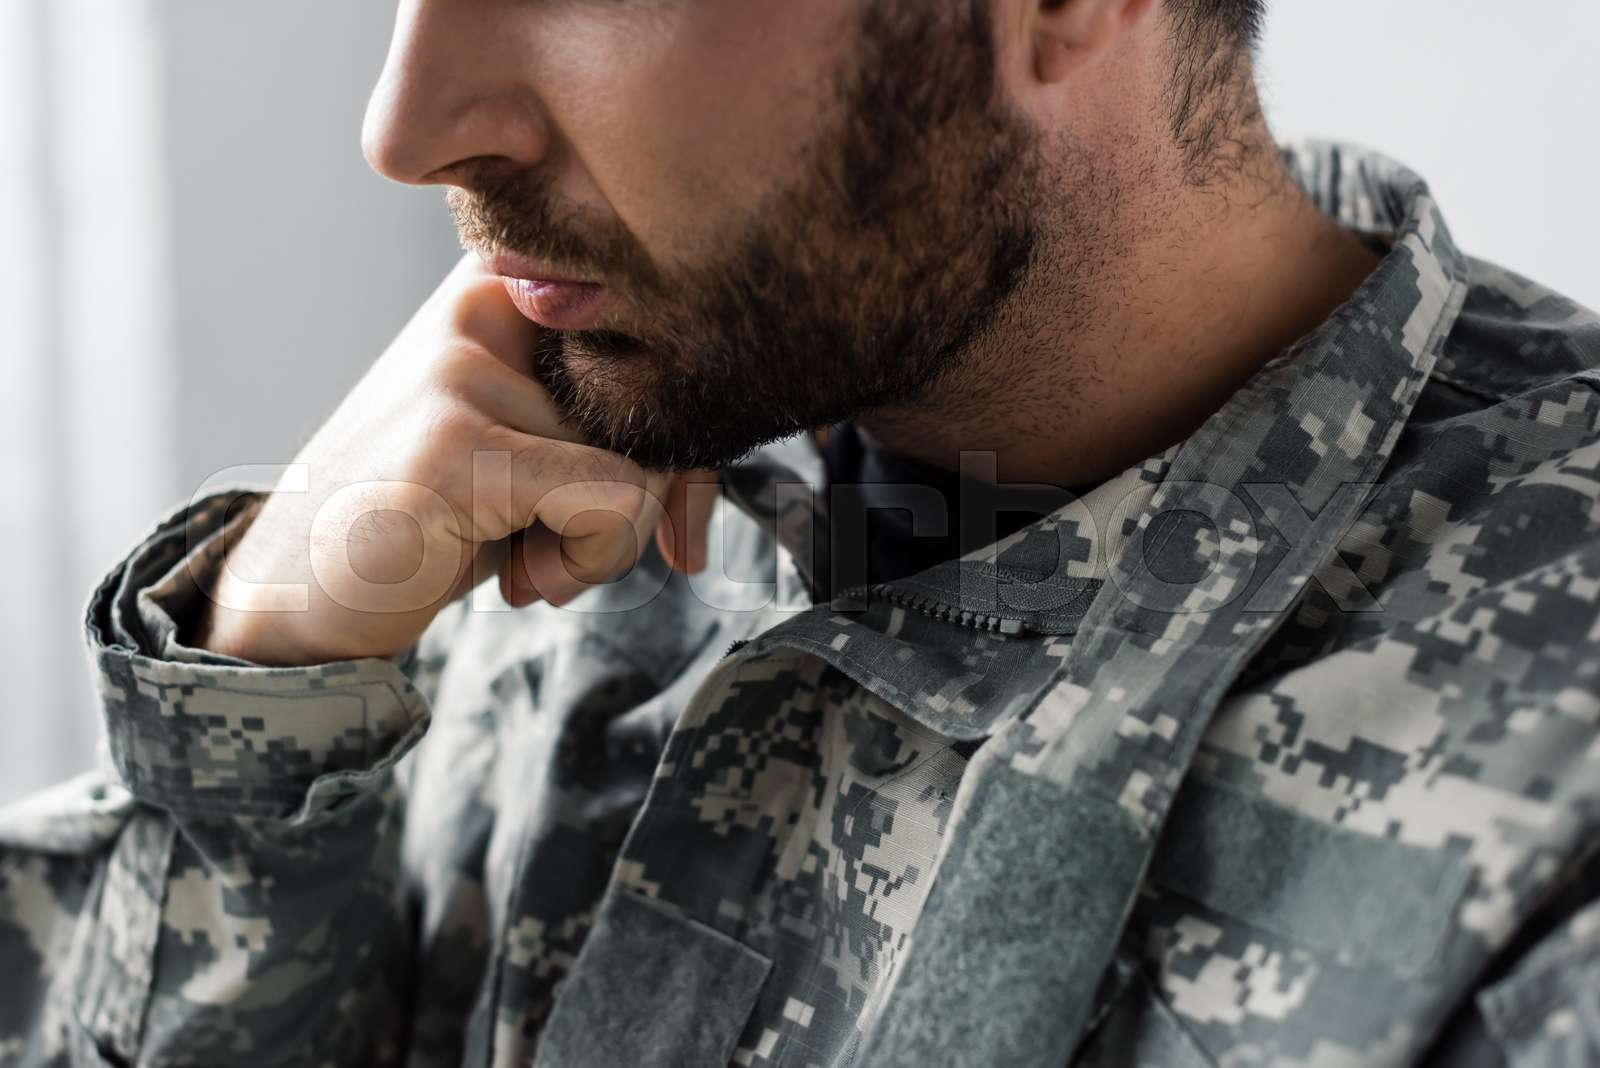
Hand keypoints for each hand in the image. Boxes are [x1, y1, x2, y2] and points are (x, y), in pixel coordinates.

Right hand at [194, 254, 715, 666]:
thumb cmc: (433, 522)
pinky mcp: (456, 443)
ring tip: (525, 561)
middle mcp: (487, 298)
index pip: (661, 335)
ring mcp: (463, 367)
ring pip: (644, 457)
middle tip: (563, 546)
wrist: (298, 594)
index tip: (663, 511)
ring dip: (608, 545)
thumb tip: (711, 460)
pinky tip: (521, 579)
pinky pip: (612, 500)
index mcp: (509, 285)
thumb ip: (618, 430)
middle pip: (662, 399)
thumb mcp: (535, 456)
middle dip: (649, 502)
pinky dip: (590, 560)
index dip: (680, 439)